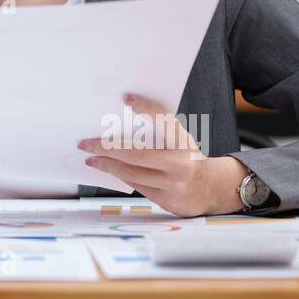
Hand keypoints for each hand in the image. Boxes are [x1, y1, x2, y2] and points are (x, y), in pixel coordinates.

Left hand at [77, 92, 247, 216]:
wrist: (213, 188)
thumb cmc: (188, 157)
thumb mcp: (180, 140)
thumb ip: (159, 132)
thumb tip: (123, 118)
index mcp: (184, 142)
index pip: (165, 120)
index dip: (147, 108)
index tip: (127, 98)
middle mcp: (180, 163)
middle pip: (136, 154)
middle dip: (106, 148)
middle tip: (85, 143)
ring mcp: (174, 184)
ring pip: (131, 173)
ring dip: (107, 165)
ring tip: (91, 158)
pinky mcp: (167, 200)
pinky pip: (136, 186)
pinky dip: (120, 176)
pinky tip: (107, 169)